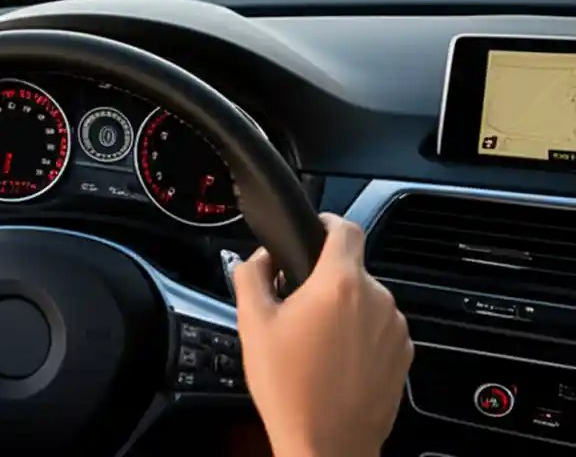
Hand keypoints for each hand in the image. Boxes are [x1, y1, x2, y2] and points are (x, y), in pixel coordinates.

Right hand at [234, 214, 411, 456]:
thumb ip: (252, 275)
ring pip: (366, 300)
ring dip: (344, 310)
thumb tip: (261, 258)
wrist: (326, 444)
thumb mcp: (253, 323)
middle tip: (297, 308)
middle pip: (351, 269)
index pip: (345, 227)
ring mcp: (395, 329)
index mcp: (339, 283)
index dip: (327, 222)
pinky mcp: (404, 355)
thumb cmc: (289, 388)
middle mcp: (377, 300)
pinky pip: (379, 329)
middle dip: (324, 280)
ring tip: (315, 342)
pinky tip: (335, 360)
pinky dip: (360, 335)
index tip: (315, 229)